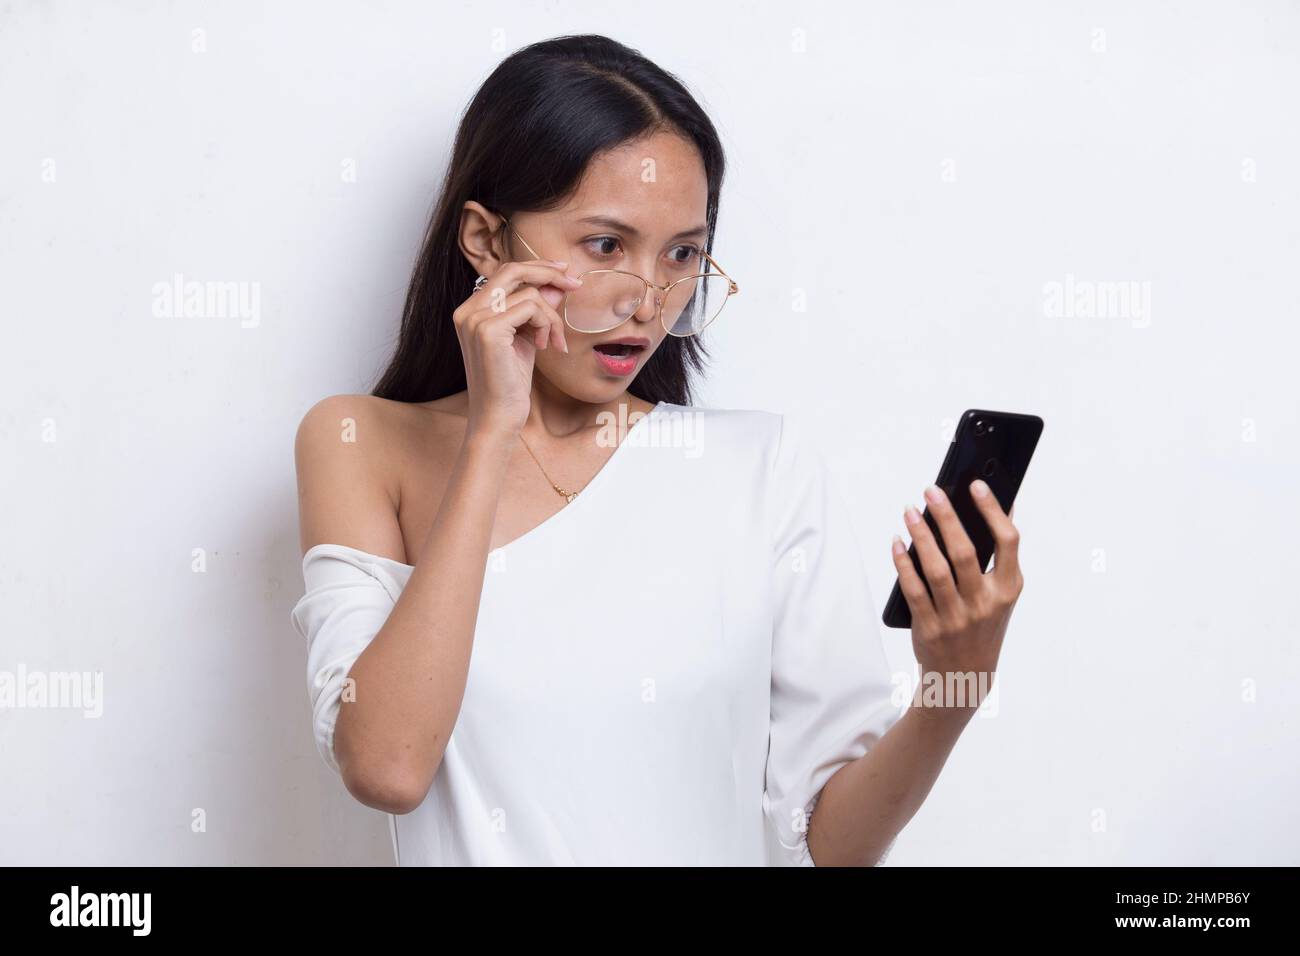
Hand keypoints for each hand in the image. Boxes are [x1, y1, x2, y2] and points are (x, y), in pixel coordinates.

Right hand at [452, 259, 582, 437]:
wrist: (499, 417)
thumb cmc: (511, 382)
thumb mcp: (528, 338)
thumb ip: (537, 310)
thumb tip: (556, 284)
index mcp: (471, 310)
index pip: (506, 273)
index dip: (537, 269)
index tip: (565, 273)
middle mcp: (468, 310)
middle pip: (512, 269)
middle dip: (549, 273)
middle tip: (575, 284)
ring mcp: (475, 319)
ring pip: (529, 293)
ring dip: (552, 317)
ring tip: (552, 342)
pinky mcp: (488, 330)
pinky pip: (531, 308)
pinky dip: (547, 325)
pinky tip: (544, 347)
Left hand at [890, 480, 1023, 719]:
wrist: (964, 677)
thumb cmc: (983, 625)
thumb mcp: (1001, 595)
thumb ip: (999, 557)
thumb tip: (999, 507)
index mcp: (1008, 589)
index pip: (1007, 542)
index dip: (993, 510)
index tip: (976, 485)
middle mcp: (985, 603)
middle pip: (964, 551)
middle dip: (946, 516)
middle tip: (931, 491)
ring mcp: (957, 617)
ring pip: (935, 568)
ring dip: (920, 536)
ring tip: (909, 512)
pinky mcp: (930, 627)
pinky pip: (913, 588)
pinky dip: (902, 562)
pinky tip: (897, 543)